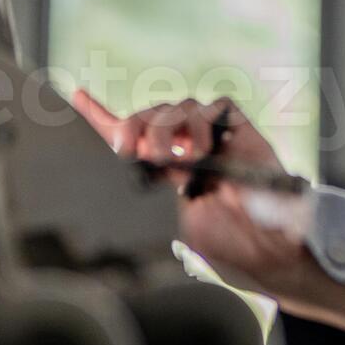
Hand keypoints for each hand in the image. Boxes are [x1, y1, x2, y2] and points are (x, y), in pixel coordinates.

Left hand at [69, 91, 333, 307]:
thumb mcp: (175, 220)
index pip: (133, 136)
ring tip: (174, 158)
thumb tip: (137, 162)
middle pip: (151, 113)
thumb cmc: (226, 245)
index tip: (77, 96)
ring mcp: (216, 137)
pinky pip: (213, 106)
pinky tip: (199, 149)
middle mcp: (189, 148)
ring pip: (179, 106)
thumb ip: (155, 188)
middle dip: (133, 125)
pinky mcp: (241, 130)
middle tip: (129, 149)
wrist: (268, 249)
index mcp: (169, 169)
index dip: (104, 115)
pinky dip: (200, 122)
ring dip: (166, 127)